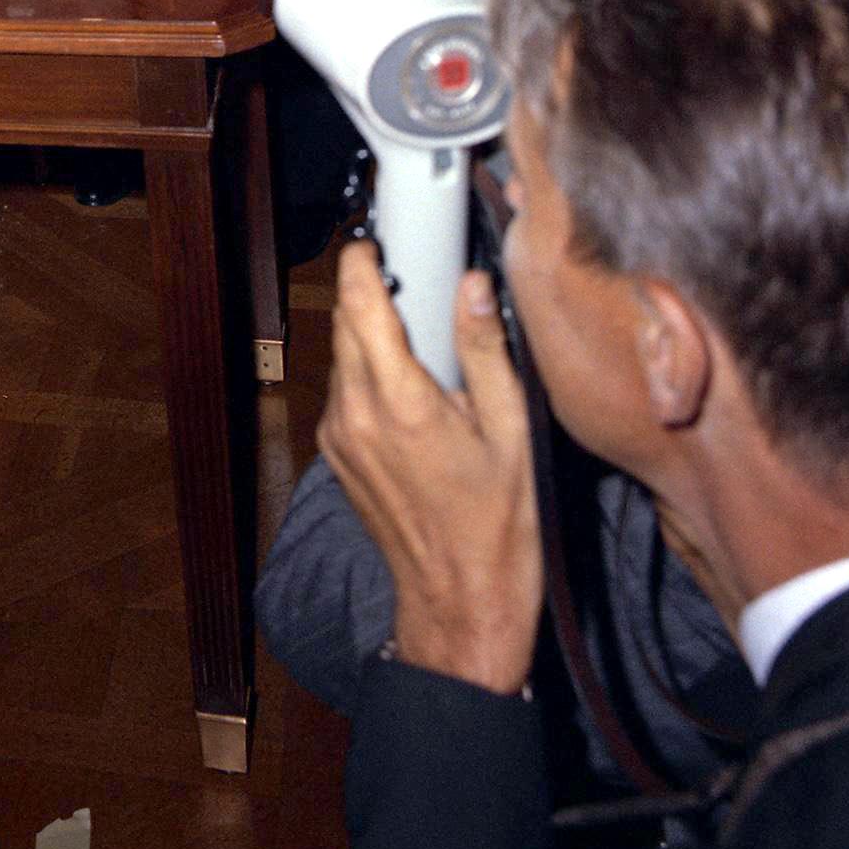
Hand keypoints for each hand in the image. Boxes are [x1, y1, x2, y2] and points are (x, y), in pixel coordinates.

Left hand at [315, 242, 540, 697]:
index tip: (380, 242)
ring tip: (424, 347)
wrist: (461, 606)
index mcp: (398, 401)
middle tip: (416, 286)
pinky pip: (345, 393)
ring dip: (371, 338)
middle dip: (371, 294)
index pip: (359, 303)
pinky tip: (412, 394)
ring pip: (343, 357)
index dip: (363, 262)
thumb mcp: (511, 434)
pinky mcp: (337, 456)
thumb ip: (486, 352)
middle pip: (346, 323)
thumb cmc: (498, 527)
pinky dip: (369, 376)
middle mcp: (356, 413)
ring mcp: (339, 437)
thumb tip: (472, 285)